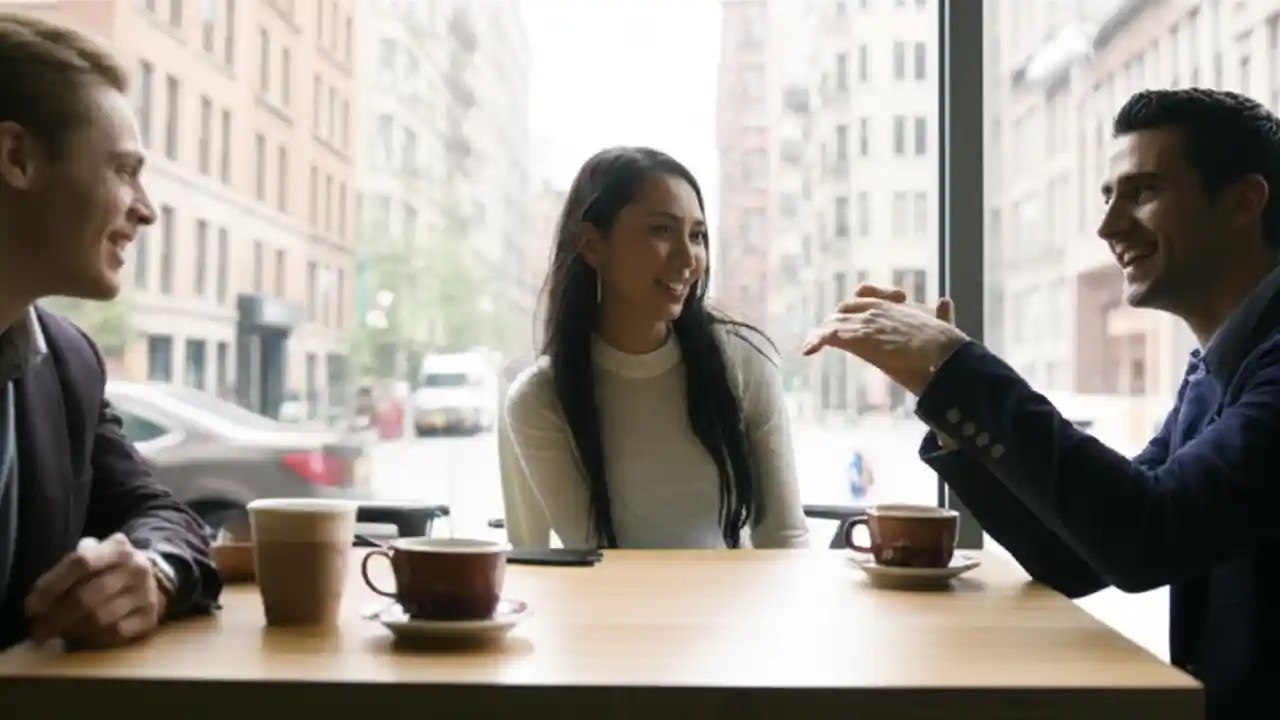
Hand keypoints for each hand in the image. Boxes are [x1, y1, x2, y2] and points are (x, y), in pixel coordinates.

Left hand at [24, 534, 166, 647]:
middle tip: (37, 631)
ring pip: (99, 618)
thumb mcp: (95, 555)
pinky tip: (79, 640)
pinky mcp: (150, 618)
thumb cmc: (110, 570)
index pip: (80, 563)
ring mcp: (146, 594)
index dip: (51, 586)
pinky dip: (92, 640)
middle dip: (55, 618)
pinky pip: (114, 634)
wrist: (154, 580)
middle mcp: (136, 568)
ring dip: (70, 631)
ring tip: (55, 635)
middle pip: (87, 596)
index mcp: (118, 547)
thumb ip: (68, 568)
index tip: (30, 608)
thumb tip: (38, 597)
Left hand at [801, 286, 966, 394]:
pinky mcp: (861, 338)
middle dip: (833, 323)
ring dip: (821, 335)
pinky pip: (831, 335)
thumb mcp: (942, 325)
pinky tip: (807, 351)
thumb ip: (942, 314)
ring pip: (834, 322)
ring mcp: (868, 322)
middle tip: (822, 340)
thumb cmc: (947, 344)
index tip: (846, 323)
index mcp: (893, 306)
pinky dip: (816, 341)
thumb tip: (946, 300)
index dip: (852, 309)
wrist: (944, 350)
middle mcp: (877, 310)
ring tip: (810, 347)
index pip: (863, 296)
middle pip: (844, 309)